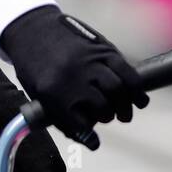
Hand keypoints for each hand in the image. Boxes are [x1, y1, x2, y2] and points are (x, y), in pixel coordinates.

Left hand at [0, 6, 148, 149]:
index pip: (78, 123)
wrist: (31, 29)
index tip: (94, 141)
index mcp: (51, 91)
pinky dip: (136, 89)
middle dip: (107, 117)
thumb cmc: (33, 67)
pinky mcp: (102, 49)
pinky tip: (140, 100)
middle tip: (108, 118)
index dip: (89, 137)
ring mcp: (89, 61)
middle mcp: (72, 76)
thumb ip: (60, 116)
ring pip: (117, 90)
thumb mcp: (36, 93)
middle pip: (102, 106)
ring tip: (124, 114)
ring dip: (125, 106)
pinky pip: (127, 71)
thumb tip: (89, 140)